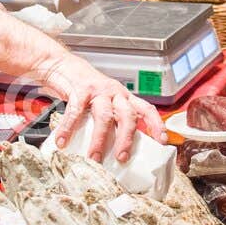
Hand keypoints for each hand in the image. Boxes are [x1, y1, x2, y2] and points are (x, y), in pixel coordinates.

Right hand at [40, 54, 166, 160]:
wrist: (64, 66)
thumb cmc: (86, 89)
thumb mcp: (105, 101)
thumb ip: (111, 119)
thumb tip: (114, 149)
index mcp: (124, 97)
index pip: (146, 109)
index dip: (156, 125)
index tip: (162, 141)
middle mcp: (115, 93)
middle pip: (127, 116)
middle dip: (126, 139)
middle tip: (122, 158)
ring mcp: (98, 91)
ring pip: (104, 116)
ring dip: (100, 139)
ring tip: (94, 157)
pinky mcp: (79, 90)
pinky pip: (75, 112)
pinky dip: (68, 128)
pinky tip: (63, 141)